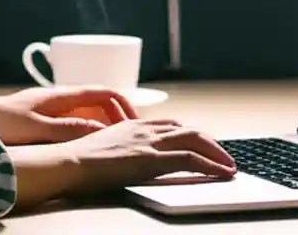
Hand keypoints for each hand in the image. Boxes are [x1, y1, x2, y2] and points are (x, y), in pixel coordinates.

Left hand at [0, 86, 137, 144]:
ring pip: (87, 114)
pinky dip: (88, 131)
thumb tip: (101, 130)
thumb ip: (68, 129)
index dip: (123, 104)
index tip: (135, 122)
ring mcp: (52, 109)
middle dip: (117, 116)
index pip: (103, 92)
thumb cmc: (0, 122)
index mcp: (61, 95)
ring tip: (115, 143)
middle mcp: (59, 99)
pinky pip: (74, 123)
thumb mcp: (37, 128)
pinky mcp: (43, 120)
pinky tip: (88, 146)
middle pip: (98, 103)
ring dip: (103, 125)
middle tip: (130, 136)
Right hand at [10, 119, 236, 208]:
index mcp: (133, 124)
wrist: (69, 163)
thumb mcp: (104, 148)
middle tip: (223, 155)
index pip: (171, 124)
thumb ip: (121, 148)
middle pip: (188, 129)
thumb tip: (128, 159)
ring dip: (216, 153)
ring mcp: (150, 142)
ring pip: (195, 140)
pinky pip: (191, 159)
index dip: (190, 134)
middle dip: (209, 142)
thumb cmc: (78, 161)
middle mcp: (145, 128)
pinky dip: (211, 165)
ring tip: (228, 165)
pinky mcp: (152, 158)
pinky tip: (221, 173)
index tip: (202, 143)